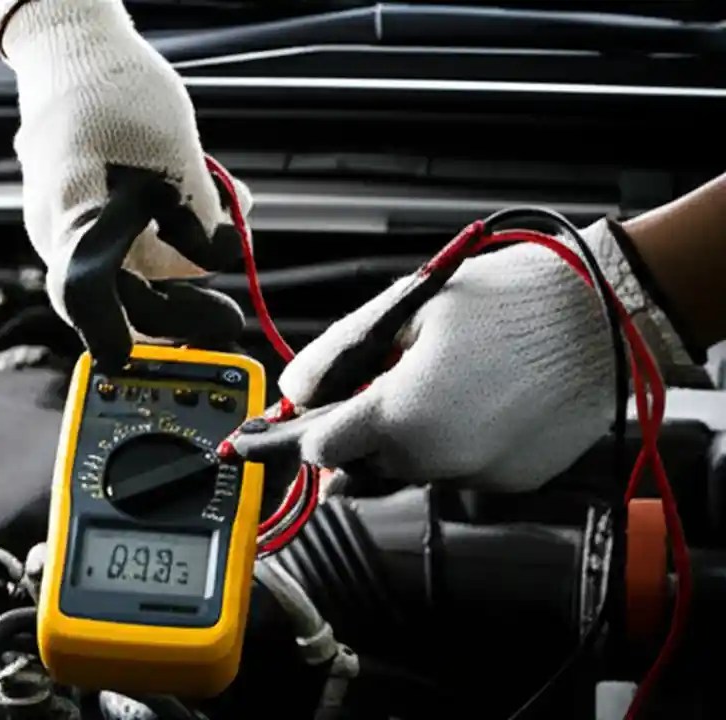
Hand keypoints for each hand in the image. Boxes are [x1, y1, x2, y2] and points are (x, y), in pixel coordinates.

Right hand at [0, 0, 251, 370]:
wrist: (75, 57)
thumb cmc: (113, 90)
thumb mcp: (175, 148)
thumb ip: (199, 212)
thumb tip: (223, 258)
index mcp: (72, 211)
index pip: (86, 289)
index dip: (110, 330)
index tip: (133, 357)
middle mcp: (63, 234)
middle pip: (118, 299)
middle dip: (177, 308)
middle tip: (226, 316)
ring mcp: (71, 233)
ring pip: (132, 278)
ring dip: (185, 264)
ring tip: (228, 219)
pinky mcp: (88, 225)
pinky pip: (131, 254)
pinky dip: (172, 242)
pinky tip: (204, 210)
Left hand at [228, 221, 662, 490]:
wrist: (606, 312)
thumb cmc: (506, 299)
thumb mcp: (403, 310)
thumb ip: (337, 355)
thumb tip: (295, 389)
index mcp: (400, 417)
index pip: (318, 447)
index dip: (291, 435)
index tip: (265, 435)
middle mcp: (436, 460)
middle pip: (361, 462)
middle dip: (352, 431)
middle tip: (364, 387)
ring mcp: (479, 476)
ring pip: (411, 469)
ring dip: (403, 438)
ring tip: (432, 380)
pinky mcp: (514, 482)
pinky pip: (459, 469)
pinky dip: (452, 443)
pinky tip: (475, 398)